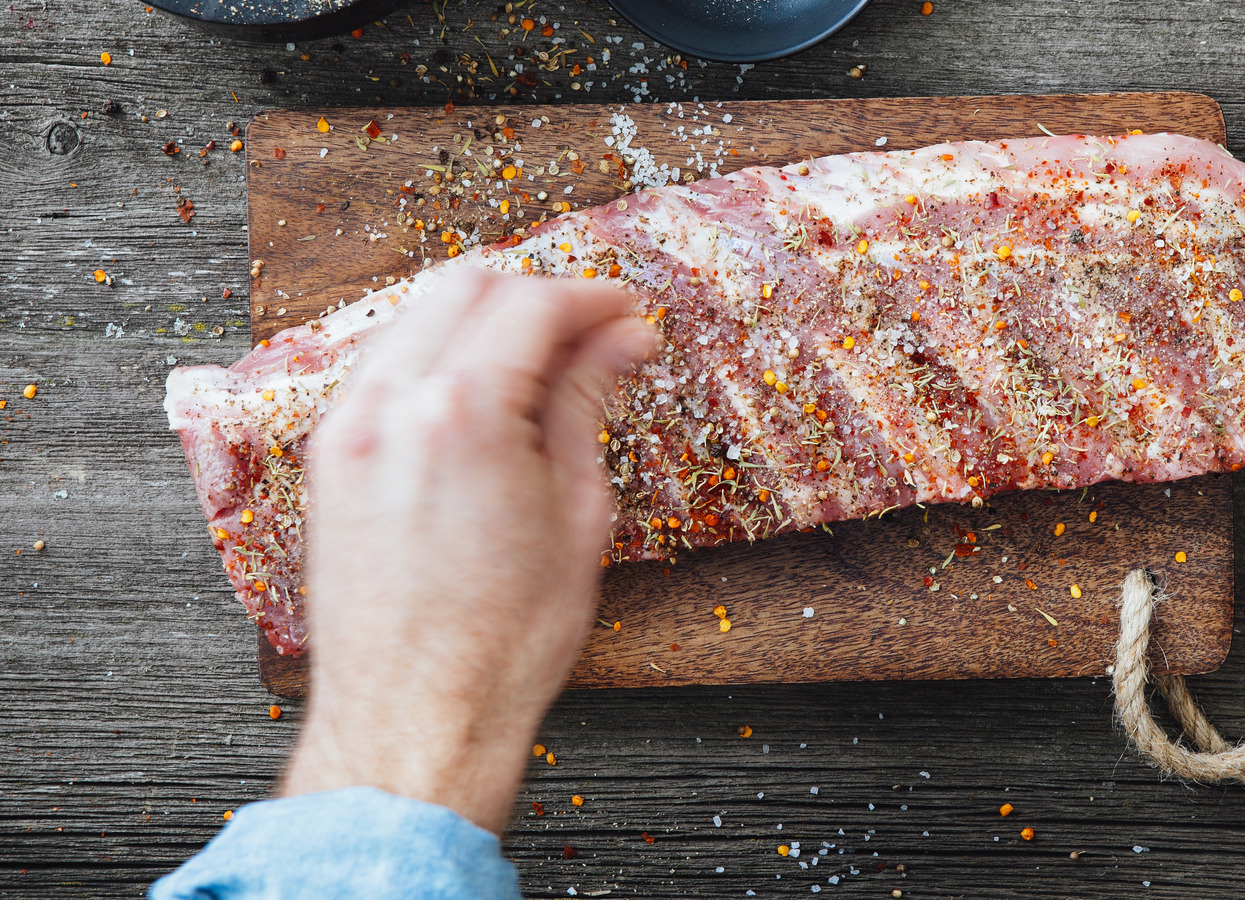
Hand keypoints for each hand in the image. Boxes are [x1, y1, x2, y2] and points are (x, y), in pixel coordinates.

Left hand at [280, 272, 654, 832]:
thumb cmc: (499, 643)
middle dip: (539, 294)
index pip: (533, 304)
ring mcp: (347, 428)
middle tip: (596, 331)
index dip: (594, 299)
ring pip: (418, 316)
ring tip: (545, 363)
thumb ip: (586, 403)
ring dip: (485, 318)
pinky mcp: (330, 458)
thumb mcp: (576, 511)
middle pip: (467, 285)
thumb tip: (618, 343)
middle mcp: (388, 405)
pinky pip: (386, 366)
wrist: (417, 717)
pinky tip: (484, 394)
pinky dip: (440, 355)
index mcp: (459, 412)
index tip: (628, 316)